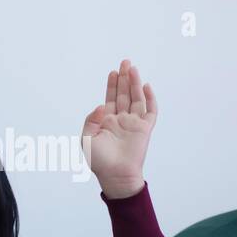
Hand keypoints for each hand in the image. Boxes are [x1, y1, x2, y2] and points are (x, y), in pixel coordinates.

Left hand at [81, 59, 156, 199]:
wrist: (114, 174)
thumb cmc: (98, 160)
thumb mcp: (86, 139)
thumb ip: (90, 121)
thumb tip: (101, 106)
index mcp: (106, 121)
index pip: (111, 99)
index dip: (112, 85)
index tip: (112, 72)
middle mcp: (121, 120)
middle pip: (124, 94)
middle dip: (124, 79)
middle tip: (125, 62)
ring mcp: (134, 123)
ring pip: (136, 98)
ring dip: (135, 83)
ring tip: (132, 69)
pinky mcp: (145, 129)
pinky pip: (150, 110)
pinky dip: (149, 98)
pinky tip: (145, 86)